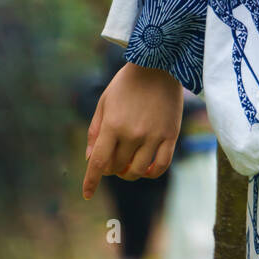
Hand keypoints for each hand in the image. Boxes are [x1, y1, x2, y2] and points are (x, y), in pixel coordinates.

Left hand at [82, 62, 182, 199]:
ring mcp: (153, 136)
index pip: (98, 162)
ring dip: (128, 173)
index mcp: (113, 125)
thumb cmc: (128, 82)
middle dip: (111, 168)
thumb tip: (89, 159)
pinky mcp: (171, 135)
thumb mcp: (105, 102)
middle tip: (112, 160)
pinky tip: (145, 169)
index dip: (91, 181)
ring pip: (137, 171)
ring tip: (127, 166)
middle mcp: (133, 133)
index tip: (87, 194)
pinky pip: (161, 165)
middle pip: (117, 167)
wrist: (160, 64)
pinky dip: (151, 173)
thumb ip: (95, 131)